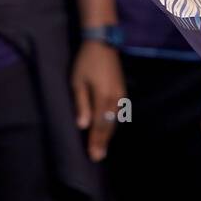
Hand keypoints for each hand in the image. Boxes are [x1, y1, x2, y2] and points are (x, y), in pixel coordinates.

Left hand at [71, 41, 125, 161]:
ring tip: (103, 148)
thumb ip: (81, 104)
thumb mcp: (77, 82)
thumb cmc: (85, 62)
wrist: (102, 43)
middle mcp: (115, 98)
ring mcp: (121, 94)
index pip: (98, 125)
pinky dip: (113, 123)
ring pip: (115, 120)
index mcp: (103, 97)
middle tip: (98, 157)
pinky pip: (118, 112)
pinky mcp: (122, 90)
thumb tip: (82, 126)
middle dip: (103, 142)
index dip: (96, 141)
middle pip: (109, 125)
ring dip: (108, 134)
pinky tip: (109, 129)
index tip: (93, 156)